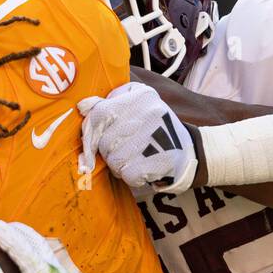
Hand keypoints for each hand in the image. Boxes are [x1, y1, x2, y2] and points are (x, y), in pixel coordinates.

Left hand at [78, 82, 198, 192]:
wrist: (190, 152)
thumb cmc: (155, 129)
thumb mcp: (137, 106)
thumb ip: (109, 104)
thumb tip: (83, 107)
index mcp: (141, 96)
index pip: (99, 113)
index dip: (90, 131)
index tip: (93, 140)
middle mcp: (147, 113)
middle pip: (103, 140)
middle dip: (109, 151)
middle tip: (126, 150)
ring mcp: (151, 137)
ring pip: (113, 159)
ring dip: (120, 165)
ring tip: (137, 159)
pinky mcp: (154, 161)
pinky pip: (125, 174)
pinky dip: (131, 177)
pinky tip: (144, 169)